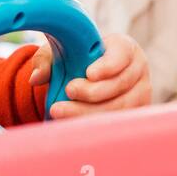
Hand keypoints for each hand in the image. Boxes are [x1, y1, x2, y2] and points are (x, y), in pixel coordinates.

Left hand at [27, 33, 150, 117]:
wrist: (92, 77)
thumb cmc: (79, 60)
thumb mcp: (62, 52)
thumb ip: (47, 59)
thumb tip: (36, 78)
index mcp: (125, 49)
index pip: (122, 55)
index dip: (108, 66)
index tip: (88, 73)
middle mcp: (138, 72)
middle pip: (119, 85)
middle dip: (92, 92)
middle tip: (68, 90)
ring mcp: (140, 96)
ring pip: (119, 109)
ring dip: (88, 113)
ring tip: (59, 111)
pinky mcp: (134, 115)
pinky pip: (117, 125)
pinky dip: (93, 126)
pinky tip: (72, 125)